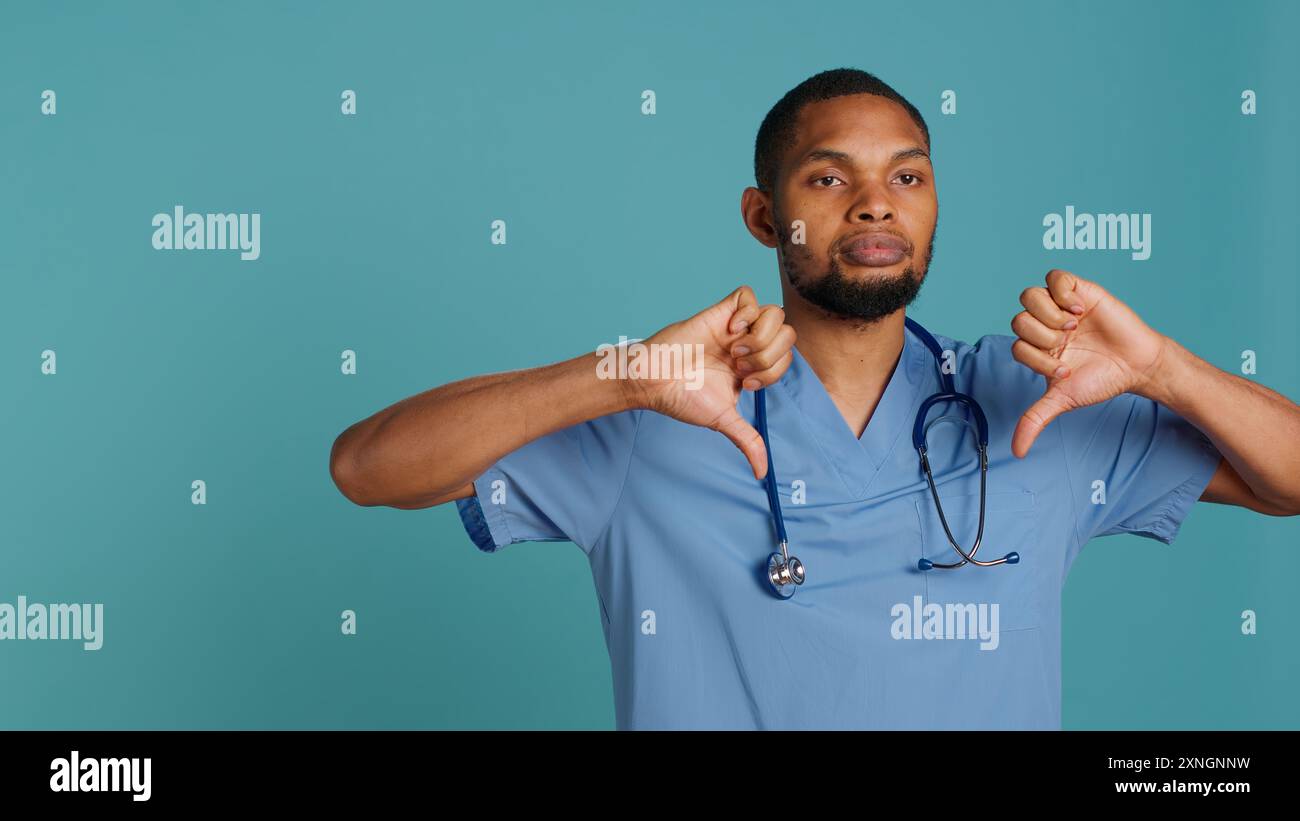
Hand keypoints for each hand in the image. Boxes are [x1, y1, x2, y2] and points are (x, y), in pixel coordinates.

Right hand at [626, 285, 796, 478]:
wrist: (654, 380)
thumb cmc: (682, 398)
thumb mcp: (722, 421)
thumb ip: (747, 441)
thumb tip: (761, 472)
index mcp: (752, 366)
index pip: (787, 359)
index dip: (773, 372)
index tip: (745, 383)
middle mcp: (748, 344)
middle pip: (788, 334)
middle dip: (769, 355)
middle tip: (740, 366)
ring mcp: (735, 326)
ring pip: (775, 314)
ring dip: (760, 336)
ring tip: (734, 349)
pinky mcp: (719, 311)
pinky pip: (748, 295)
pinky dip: (746, 313)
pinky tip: (729, 329)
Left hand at [1009, 269, 1168, 457]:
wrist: (1137, 364)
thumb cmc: (1100, 380)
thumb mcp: (1064, 400)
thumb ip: (1035, 420)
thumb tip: (1017, 452)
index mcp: (1037, 349)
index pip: (1016, 346)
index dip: (1037, 359)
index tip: (1064, 370)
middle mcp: (1044, 326)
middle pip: (1018, 320)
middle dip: (1044, 337)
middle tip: (1069, 344)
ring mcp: (1060, 307)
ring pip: (1029, 296)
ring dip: (1050, 314)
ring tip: (1074, 325)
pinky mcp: (1080, 290)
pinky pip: (1055, 277)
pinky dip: (1062, 292)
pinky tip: (1080, 309)